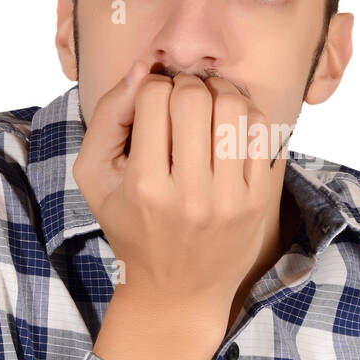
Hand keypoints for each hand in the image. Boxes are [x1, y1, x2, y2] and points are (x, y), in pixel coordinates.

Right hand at [73, 62, 275, 339]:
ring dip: (220, 93)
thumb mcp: (95, 176)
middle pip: (196, 97)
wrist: (176, 291)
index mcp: (144, 187)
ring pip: (235, 108)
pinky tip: (229, 126)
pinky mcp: (260, 201)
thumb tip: (144, 68)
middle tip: (182, 98)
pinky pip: (263, 132)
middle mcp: (190, 195)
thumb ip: (109, 116)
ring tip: (208, 105)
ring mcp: (231, 200)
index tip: (153, 100)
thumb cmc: (130, 225)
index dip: (153, 85)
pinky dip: (246, 116)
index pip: (155, 97)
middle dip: (186, 84)